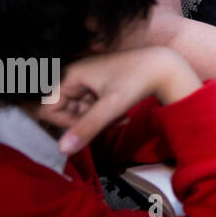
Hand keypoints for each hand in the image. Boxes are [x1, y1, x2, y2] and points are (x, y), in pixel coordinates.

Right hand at [35, 47, 201, 155]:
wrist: (165, 67)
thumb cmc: (138, 81)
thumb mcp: (112, 106)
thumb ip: (87, 128)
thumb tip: (62, 150)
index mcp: (70, 74)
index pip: (50, 108)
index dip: (67, 123)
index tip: (91, 126)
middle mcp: (74, 74)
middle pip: (66, 111)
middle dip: (88, 122)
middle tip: (111, 123)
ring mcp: (87, 80)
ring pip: (81, 111)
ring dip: (99, 120)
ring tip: (120, 118)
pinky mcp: (98, 85)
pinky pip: (92, 107)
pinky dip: (105, 114)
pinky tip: (123, 114)